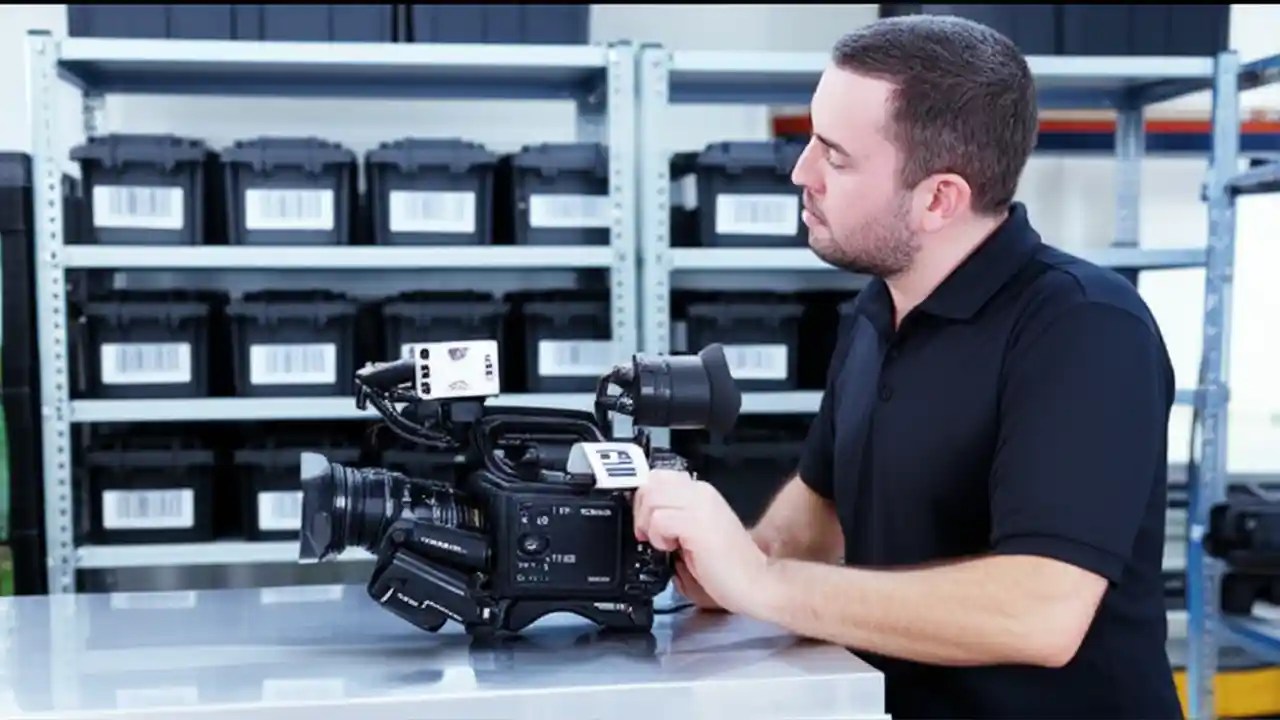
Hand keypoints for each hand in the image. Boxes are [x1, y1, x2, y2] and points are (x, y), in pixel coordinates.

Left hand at [633, 470, 771, 616]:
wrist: (755, 581)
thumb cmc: (727, 565)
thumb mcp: (697, 532)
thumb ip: (677, 517)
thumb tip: (646, 518)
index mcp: (701, 492)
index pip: (659, 477)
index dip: (646, 500)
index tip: (649, 525)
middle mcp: (700, 491)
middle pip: (652, 482)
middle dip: (642, 510)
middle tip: (651, 535)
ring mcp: (699, 505)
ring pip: (651, 497)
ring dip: (649, 524)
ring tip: (666, 544)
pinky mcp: (695, 523)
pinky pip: (659, 519)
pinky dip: (657, 536)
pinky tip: (672, 549)